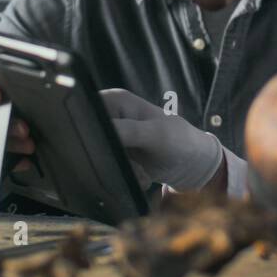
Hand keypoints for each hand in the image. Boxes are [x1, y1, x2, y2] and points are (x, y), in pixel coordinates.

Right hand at [99, 88, 224, 191]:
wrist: (191, 163)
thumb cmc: (178, 141)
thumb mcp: (154, 135)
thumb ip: (128, 131)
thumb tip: (101, 131)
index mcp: (114, 100)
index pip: (85, 113)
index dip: (89, 132)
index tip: (111, 150)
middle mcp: (107, 114)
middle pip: (88, 137)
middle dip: (107, 156)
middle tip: (133, 165)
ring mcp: (109, 134)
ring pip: (96, 156)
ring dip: (118, 169)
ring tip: (142, 171)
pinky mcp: (112, 151)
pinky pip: (104, 166)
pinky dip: (121, 175)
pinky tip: (140, 175)